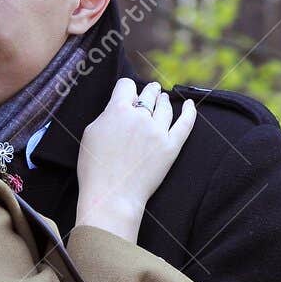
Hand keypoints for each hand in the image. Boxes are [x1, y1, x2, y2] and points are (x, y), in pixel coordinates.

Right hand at [75, 78, 195, 239]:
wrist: (111, 196)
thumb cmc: (95, 169)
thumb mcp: (91, 134)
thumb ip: (106, 115)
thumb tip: (118, 106)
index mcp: (118, 110)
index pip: (126, 85)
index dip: (126, 89)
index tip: (127, 95)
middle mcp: (140, 116)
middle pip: (149, 93)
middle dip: (149, 91)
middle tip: (151, 91)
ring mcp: (158, 131)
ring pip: (165, 106)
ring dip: (163, 100)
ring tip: (163, 99)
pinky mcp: (171, 147)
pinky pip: (185, 123)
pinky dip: (189, 112)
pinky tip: (190, 104)